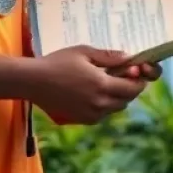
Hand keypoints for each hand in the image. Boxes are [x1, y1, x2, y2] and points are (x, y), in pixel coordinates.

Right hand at [29, 46, 154, 123]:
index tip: (136, 71)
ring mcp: (90, 115)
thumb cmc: (59, 62)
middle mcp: (99, 104)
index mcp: (102, 86)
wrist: (33, 82)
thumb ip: (109, 57)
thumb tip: (130, 58)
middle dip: (130, 88)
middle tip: (123, 74)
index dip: (139, 80)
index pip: (133, 89)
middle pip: (126, 100)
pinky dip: (105, 104)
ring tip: (107, 81)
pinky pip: (102, 114)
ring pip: (115, 108)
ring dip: (118, 97)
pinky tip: (94, 91)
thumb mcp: (85, 52)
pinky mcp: (82, 120)